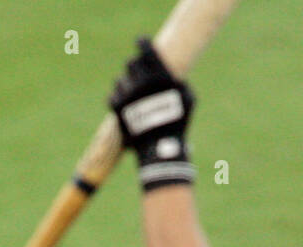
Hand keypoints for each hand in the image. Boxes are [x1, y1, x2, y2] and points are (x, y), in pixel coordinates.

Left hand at [109, 37, 195, 189]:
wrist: (160, 149)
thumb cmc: (178, 125)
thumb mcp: (189, 100)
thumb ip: (180, 83)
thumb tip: (173, 76)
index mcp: (159, 76)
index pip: (145, 49)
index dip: (142, 43)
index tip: (140, 42)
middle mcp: (142, 82)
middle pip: (131, 63)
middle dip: (135, 67)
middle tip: (140, 75)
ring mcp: (128, 95)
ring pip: (120, 80)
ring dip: (126, 84)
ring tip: (134, 95)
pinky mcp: (117, 108)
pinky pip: (112, 95)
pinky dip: (118, 98)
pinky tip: (125, 104)